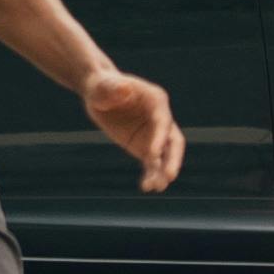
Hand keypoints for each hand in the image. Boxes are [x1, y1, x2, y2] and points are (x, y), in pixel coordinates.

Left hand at [85, 66, 185, 196]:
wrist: (99, 93)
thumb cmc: (102, 86)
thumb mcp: (104, 87)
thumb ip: (113, 88)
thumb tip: (124, 89)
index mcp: (156, 99)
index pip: (162, 120)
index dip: (160, 137)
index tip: (152, 155)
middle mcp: (160, 118)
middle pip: (173, 141)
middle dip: (172, 159)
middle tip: (170, 176)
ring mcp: (154, 134)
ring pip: (164, 156)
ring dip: (162, 172)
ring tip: (156, 187)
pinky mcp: (145, 146)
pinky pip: (152, 163)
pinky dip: (151, 175)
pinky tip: (147, 187)